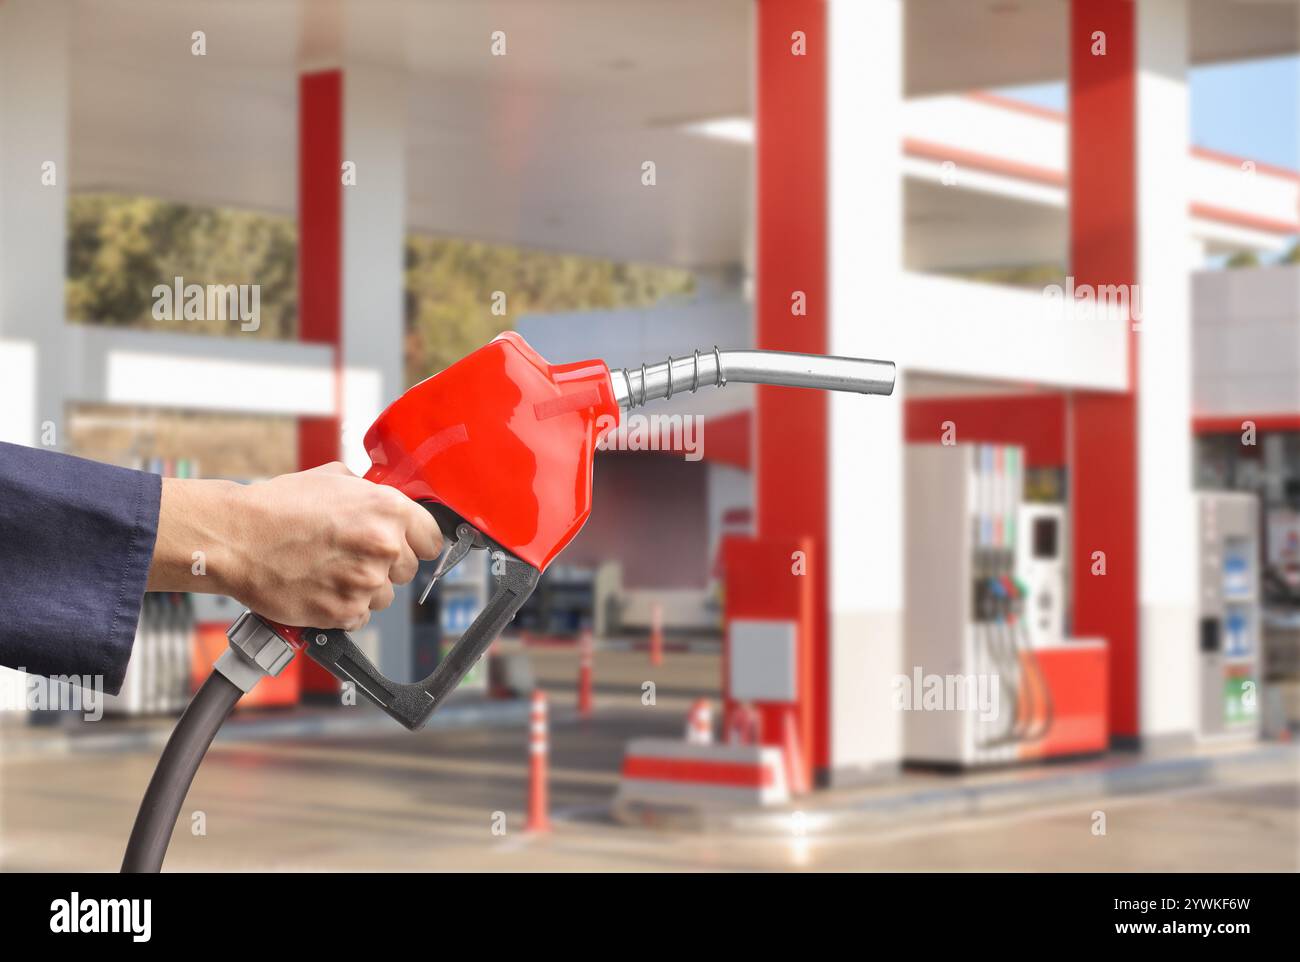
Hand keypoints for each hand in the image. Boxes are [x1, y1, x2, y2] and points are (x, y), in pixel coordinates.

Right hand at [147, 463, 442, 629]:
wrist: (237, 538)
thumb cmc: (277, 506)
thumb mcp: (332, 479)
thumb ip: (369, 492)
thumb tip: (385, 499)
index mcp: (388, 510)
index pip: (432, 539)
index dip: (415, 542)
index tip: (403, 546)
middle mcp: (384, 546)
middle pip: (408, 570)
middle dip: (385, 565)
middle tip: (350, 555)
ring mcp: (365, 582)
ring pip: (384, 596)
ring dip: (363, 589)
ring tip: (329, 570)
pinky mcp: (344, 612)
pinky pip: (359, 617)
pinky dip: (342, 608)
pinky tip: (320, 588)